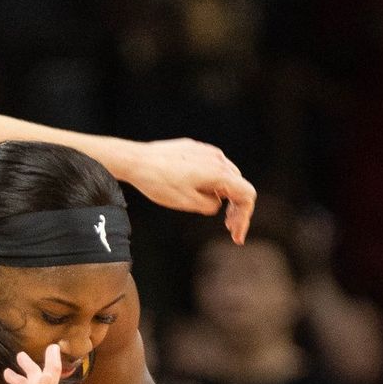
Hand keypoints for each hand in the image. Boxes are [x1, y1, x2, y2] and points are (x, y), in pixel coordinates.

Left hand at [123, 138, 255, 243]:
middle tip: (228, 229)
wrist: (135, 161)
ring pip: (225, 175)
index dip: (244, 218)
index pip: (247, 195)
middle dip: (236, 209)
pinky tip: (199, 191)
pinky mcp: (193, 148)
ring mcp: (206, 151)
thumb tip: (216, 202)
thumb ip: (211, 205)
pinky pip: (211, 166)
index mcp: (219, 172)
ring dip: (224, 194)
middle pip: (238, 185)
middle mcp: (217, 158)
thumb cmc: (159, 182)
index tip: (235, 235)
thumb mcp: (188, 202)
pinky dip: (212, 181)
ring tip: (213, 210)